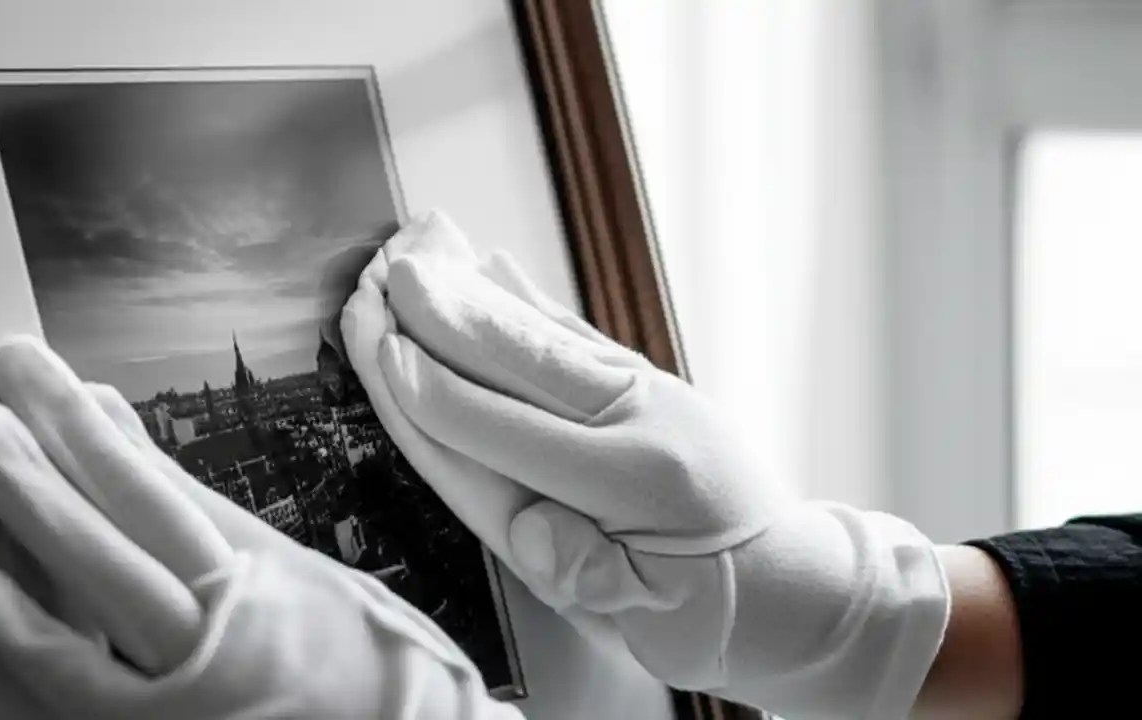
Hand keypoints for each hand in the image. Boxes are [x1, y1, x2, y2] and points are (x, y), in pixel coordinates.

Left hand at [0, 337, 521, 719]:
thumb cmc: (363, 658)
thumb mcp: (294, 573)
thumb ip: (203, 513)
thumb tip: (130, 442)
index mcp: (268, 584)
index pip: (165, 492)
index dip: (100, 433)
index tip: (55, 380)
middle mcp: (230, 630)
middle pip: (127, 523)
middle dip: (59, 442)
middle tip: (10, 377)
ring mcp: (193, 685)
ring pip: (101, 587)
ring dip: (36, 507)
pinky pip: (77, 685)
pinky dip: (22, 630)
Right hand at [341, 211, 950, 718]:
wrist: (789, 583)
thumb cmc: (712, 610)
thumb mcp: (647, 618)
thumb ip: (583, 572)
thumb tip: (530, 531)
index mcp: (634, 483)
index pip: (504, 430)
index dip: (433, 392)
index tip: (380, 348)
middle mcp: (641, 420)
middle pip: (521, 360)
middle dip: (445, 318)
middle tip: (382, 278)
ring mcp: (647, 392)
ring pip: (544, 333)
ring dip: (476, 293)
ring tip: (425, 252)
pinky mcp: (647, 382)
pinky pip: (575, 332)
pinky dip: (529, 300)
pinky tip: (496, 268)